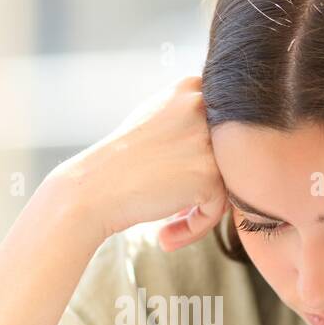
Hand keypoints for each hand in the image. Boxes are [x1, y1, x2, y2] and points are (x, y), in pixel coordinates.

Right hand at [48, 74, 226, 250]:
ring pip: (227, 183)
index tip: (178, 183)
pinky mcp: (209, 174)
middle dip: (209, 187)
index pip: (225, 127)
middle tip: (177, 209)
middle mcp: (202, 105)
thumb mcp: (156, 119)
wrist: (90, 190)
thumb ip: (191, 120)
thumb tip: (232, 139)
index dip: (207, 160)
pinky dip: (194, 228)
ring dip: (202, 211)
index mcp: (190, 87)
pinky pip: (217, 208)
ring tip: (170, 228)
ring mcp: (207, 139)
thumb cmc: (120, 162)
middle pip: (230, 155)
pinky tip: (164, 237)